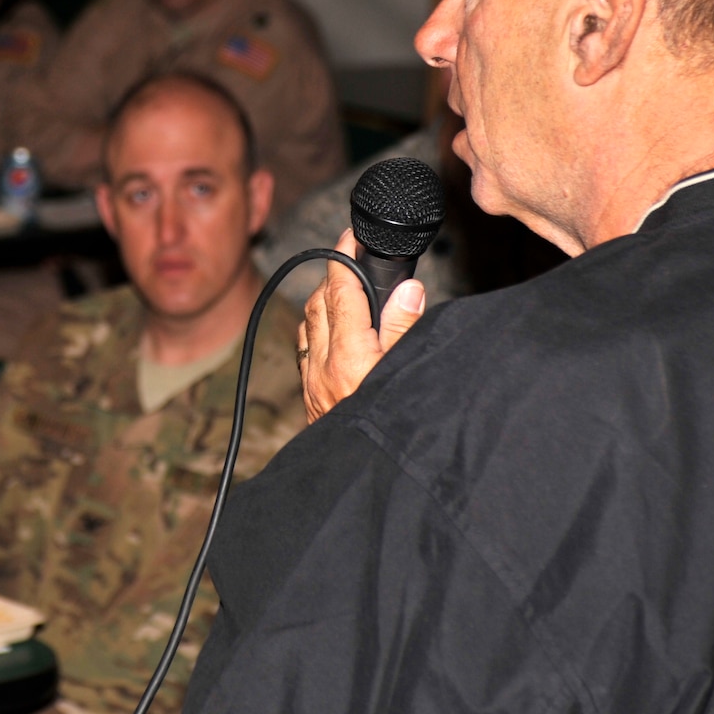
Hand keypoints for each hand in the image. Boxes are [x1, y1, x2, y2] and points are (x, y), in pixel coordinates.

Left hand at [297, 228, 425, 422]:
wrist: (366, 478)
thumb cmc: (395, 429)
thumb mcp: (409, 374)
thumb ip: (405, 330)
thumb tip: (407, 288)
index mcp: (349, 356)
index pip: (341, 290)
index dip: (345, 255)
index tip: (351, 235)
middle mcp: (323, 367)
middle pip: (319, 303)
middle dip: (333, 276)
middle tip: (353, 259)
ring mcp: (312, 383)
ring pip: (307, 325)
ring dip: (322, 302)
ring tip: (345, 291)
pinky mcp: (310, 398)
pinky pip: (304, 350)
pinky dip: (315, 330)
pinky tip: (331, 331)